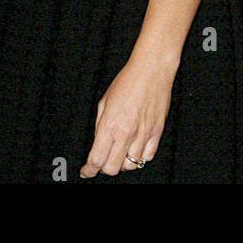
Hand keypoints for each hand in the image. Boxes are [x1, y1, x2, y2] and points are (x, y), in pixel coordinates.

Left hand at [80, 52, 175, 177]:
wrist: (151, 71)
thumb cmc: (127, 81)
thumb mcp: (104, 101)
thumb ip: (100, 125)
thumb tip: (98, 143)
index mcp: (110, 125)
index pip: (96, 159)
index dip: (89, 170)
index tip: (86, 171)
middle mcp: (126, 134)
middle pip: (112, 168)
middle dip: (104, 168)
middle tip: (102, 160)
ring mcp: (143, 135)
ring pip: (131, 166)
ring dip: (122, 162)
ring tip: (120, 152)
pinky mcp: (157, 133)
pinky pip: (148, 157)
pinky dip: (140, 157)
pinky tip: (135, 148)